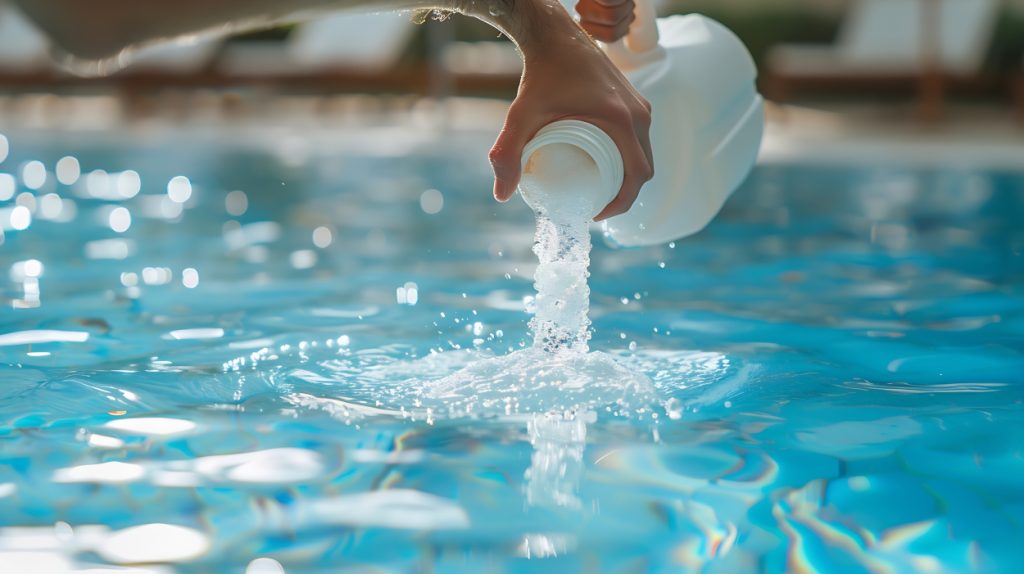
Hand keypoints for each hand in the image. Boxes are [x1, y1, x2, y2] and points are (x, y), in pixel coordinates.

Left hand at [488, 1, 651, 220]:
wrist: (556, 37)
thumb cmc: (541, 74)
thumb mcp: (521, 115)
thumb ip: (507, 153)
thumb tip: (501, 195)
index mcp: (621, 120)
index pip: (637, 175)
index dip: (620, 203)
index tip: (595, 212)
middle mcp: (638, 114)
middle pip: (645, 169)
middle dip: (624, 194)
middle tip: (594, 204)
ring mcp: (640, 106)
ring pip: (645, 154)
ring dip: (628, 176)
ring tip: (598, 188)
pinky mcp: (635, 102)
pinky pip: (641, 139)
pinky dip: (629, 158)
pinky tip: (607, 165)